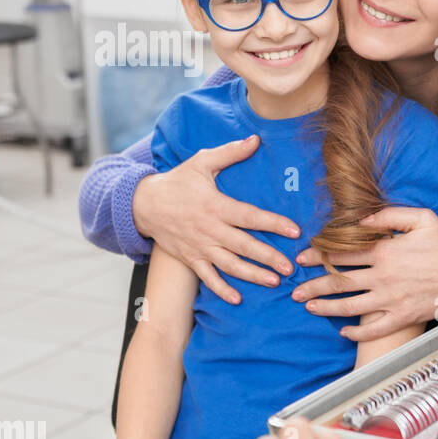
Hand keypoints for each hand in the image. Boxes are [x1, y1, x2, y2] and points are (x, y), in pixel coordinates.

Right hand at [133, 135, 300, 304]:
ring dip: (251, 275)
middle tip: (290, 267)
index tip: (295, 231)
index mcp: (215, 206)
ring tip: (273, 282)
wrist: (142, 204)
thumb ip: (230, 153)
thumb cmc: (177, 181)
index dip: (273, 223)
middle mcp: (209, 229)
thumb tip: (256, 140)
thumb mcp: (201, 162)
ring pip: (229, 265)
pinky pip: (207, 277)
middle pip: (243, 246)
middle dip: (268, 257)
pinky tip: (238, 298)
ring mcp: (199, 246)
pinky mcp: (189, 258)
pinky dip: (221, 289)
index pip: (249, 216)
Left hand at [292, 207, 437, 340]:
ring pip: (350, 306)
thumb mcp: (421, 218)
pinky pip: (374, 328)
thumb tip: (362, 219)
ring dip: (325, 307)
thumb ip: (389, 215)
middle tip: (295, 290)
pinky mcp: (402, 316)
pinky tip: (342, 331)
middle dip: (313, 285)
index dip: (319, 255)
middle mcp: (383, 277)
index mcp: (385, 251)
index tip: (303, 258)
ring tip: (308, 307)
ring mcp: (391, 299)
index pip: (343, 253)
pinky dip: (356, 332)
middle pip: (339, 281)